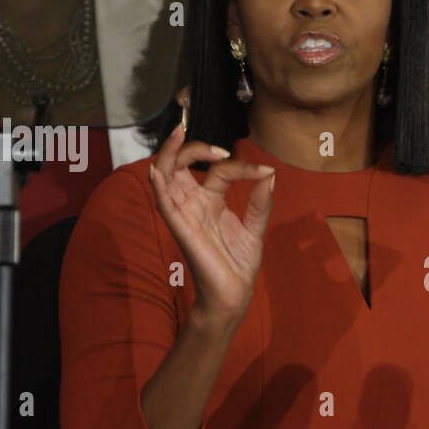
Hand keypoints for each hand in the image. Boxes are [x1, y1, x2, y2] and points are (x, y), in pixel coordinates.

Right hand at [148, 123, 273, 322]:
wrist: (235, 293)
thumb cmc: (239, 262)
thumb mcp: (255, 226)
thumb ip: (260, 200)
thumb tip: (269, 172)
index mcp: (211, 200)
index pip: (218, 170)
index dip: (240, 166)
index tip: (263, 171)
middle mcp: (194, 203)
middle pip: (180, 165)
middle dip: (188, 146)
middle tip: (210, 143)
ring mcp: (185, 215)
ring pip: (166, 177)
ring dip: (168, 155)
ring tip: (177, 135)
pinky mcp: (181, 230)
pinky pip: (164, 204)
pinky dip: (160, 185)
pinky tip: (159, 170)